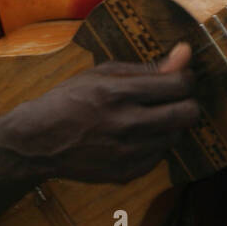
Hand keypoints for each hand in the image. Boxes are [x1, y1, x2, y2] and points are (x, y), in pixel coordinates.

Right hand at [6, 42, 200, 185]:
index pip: (177, 84)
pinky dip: (156, 144)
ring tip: (148, 116)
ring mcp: (127, 153)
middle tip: (173, 98)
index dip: (185, 77)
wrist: (39, 142)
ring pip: (177, 136)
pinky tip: (136, 135)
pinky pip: (161, 156)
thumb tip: (186, 52)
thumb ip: (148, 67)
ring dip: (170, 124)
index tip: (179, 77)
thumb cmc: (71, 99)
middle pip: (187, 114)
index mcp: (117, 93)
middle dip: (187, 102)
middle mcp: (125, 124)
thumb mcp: (102, 73)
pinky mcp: (127, 173)